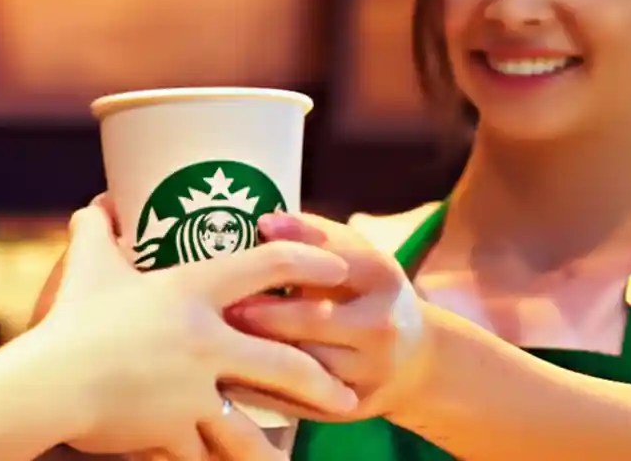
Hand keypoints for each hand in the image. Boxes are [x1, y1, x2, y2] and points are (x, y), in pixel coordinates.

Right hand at [31, 202, 359, 458]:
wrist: (45, 384)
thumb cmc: (69, 318)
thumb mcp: (87, 266)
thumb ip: (97, 230)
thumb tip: (99, 202)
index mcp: (193, 290)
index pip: (270, 265)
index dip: (310, 260)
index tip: (338, 270)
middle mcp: (208, 340)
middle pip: (285, 362)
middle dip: (321, 383)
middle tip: (348, 396)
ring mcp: (194, 390)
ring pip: (255, 422)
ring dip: (284, 440)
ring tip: (298, 456)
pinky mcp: (175, 429)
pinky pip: (205, 449)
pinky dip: (217, 458)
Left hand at [226, 213, 433, 420]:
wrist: (415, 363)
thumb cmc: (372, 297)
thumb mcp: (360, 257)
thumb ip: (317, 234)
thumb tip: (264, 223)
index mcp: (382, 279)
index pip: (332, 260)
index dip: (287, 254)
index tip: (249, 250)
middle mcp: (380, 327)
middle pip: (309, 319)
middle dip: (258, 313)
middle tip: (217, 307)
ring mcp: (366, 372)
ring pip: (299, 365)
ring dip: (253, 353)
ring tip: (214, 340)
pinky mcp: (348, 407)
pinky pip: (294, 399)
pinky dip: (256, 387)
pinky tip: (225, 373)